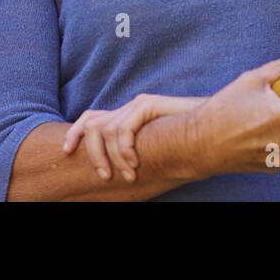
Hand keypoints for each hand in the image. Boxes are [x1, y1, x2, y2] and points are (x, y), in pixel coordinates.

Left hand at [62, 94, 204, 182]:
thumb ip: (132, 153)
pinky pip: (123, 128)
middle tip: (105, 175)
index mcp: (126, 116)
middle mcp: (129, 107)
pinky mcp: (149, 105)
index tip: (66, 152)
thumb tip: (111, 170)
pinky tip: (135, 163)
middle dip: (93, 154)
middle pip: (93, 124)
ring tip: (128, 174)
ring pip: (106, 130)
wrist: (213, 130)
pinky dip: (125, 149)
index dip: (74, 133)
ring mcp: (138, 104)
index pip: (90, 117)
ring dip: (114, 158)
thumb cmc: (184, 144)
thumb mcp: (150, 150)